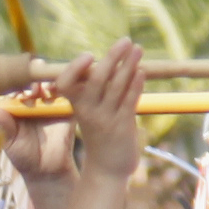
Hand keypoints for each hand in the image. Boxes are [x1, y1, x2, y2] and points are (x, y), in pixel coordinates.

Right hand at [54, 41, 147, 185]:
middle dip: (112, 57)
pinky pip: (129, 102)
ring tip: (138, 49)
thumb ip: (95, 88)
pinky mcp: (122, 127)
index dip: (75, 68)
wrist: (107, 168)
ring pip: (116, 87)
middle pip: (97, 79)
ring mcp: (105, 119)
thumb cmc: (99, 133)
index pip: (66, 83)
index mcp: (76, 105)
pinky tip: (142, 72)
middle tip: (125, 41)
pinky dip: (135, 86)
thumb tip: (109, 59)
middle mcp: (88, 111)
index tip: (89, 55)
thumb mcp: (89, 110)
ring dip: (129, 66)